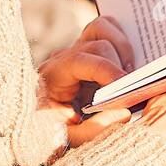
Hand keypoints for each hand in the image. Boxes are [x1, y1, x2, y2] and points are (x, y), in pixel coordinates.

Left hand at [37, 15, 134, 145]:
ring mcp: (75, 50)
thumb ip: (92, 130)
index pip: (81, 60)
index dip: (107, 71)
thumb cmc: (47, 130)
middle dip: (119, 67)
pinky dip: (121, 42)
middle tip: (131, 92)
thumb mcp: (64, 137)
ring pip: (102, 28)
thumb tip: (125, 113)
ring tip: (129, 77)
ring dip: (122, 48)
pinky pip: (106, 30)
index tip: (127, 91)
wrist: (34, 126)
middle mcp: (63, 57)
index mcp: (52, 75)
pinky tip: (128, 68)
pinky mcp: (87, 51)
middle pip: (98, 45)